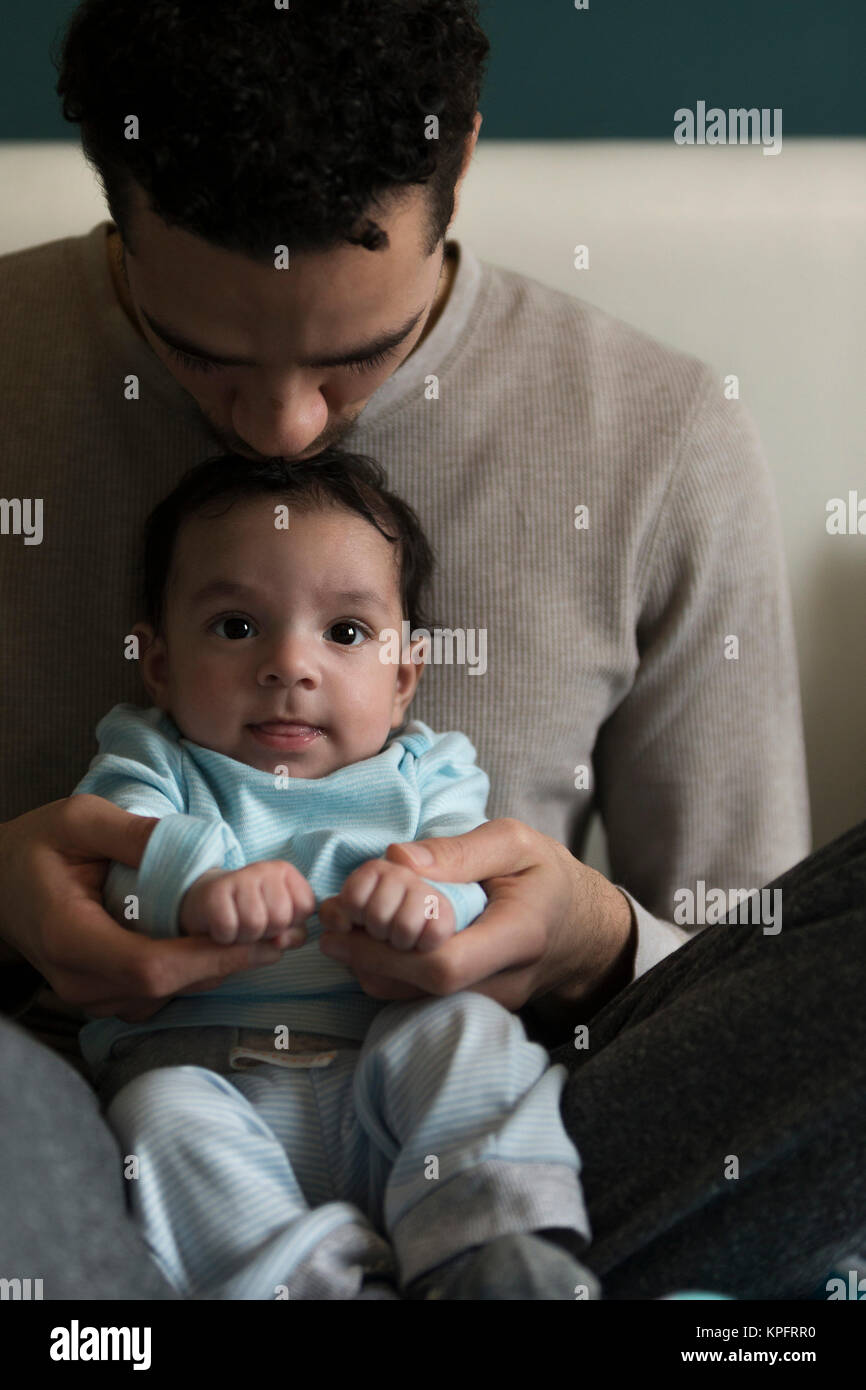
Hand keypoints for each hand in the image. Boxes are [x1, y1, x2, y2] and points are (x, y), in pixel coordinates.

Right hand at [0, 796, 288, 1022]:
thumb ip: (129, 833)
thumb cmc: (38, 847)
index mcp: (70, 936)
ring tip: (272, 934)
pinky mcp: (104, 995)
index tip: (262, 936)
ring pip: (169, 994)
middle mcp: (80, 979)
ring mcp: (90, 994)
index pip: (151, 966)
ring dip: (220, 968)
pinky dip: (198, 970)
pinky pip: (160, 991)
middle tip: (290, 933)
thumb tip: (187, 843)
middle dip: (231, 962)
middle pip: (168, 986)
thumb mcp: (78, 819)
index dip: (211, 957)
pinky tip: (230, 941)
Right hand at [180, 861, 314, 946]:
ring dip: (244, 938)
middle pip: (281, 917)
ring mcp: (239, 876)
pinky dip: (224, 937)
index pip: (306, 907)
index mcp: (286, 873)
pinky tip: (221, 928)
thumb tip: (280, 942)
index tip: (274, 919)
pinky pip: (228, 928)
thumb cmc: (249, 916)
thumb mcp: (279, 926)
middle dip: (266, 933)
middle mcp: (265, 868)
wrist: (204, 905)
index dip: (291, 923)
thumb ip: (293, 936)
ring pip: (255, 923)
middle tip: (253, 925)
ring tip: (237, 927)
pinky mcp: (215, 890)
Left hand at [318, 819, 636, 1021]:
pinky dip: (388, 970)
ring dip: (369, 966)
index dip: (386, 951)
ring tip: (341, 924)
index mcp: (519, 937)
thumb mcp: (515, 842)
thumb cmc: (548, 876)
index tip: (345, 924)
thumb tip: (398, 860)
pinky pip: (420, 997)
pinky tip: (369, 939)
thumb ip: (460, 851)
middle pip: (418, 990)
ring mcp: (489, 1003)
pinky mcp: (473, 1006)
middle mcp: (503, 984)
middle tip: (329, 921)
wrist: (582, 927)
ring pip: (412, 1000)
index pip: (446, 965)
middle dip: (365, 958)